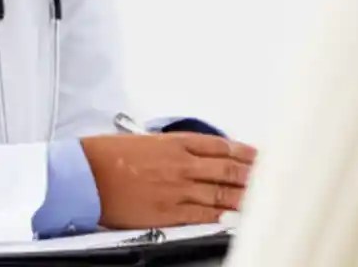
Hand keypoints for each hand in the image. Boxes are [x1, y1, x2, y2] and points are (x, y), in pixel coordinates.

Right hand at [80, 133, 256, 228]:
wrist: (85, 175)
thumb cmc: (105, 156)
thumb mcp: (143, 141)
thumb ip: (171, 148)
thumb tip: (191, 155)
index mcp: (175, 143)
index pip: (222, 147)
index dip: (245, 153)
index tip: (260, 156)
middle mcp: (182, 164)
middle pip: (229, 169)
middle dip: (253, 175)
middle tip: (272, 178)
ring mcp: (178, 189)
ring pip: (223, 192)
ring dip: (245, 196)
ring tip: (263, 199)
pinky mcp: (169, 212)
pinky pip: (205, 213)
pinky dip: (224, 215)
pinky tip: (236, 216)